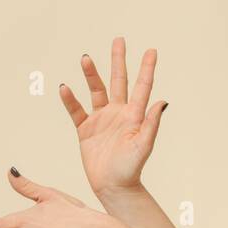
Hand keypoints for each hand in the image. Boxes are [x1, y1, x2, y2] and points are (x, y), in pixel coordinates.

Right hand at [59, 36, 167, 198]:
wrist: (114, 186)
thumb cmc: (131, 168)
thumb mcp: (143, 145)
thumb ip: (151, 123)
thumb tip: (162, 102)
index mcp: (134, 116)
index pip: (141, 87)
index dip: (146, 69)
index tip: (151, 50)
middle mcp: (118, 113)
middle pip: (118, 81)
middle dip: (118, 61)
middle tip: (119, 40)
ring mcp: (101, 120)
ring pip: (96, 91)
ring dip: (91, 75)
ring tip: (85, 58)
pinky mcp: (86, 130)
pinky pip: (76, 110)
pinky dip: (70, 100)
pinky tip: (65, 88)